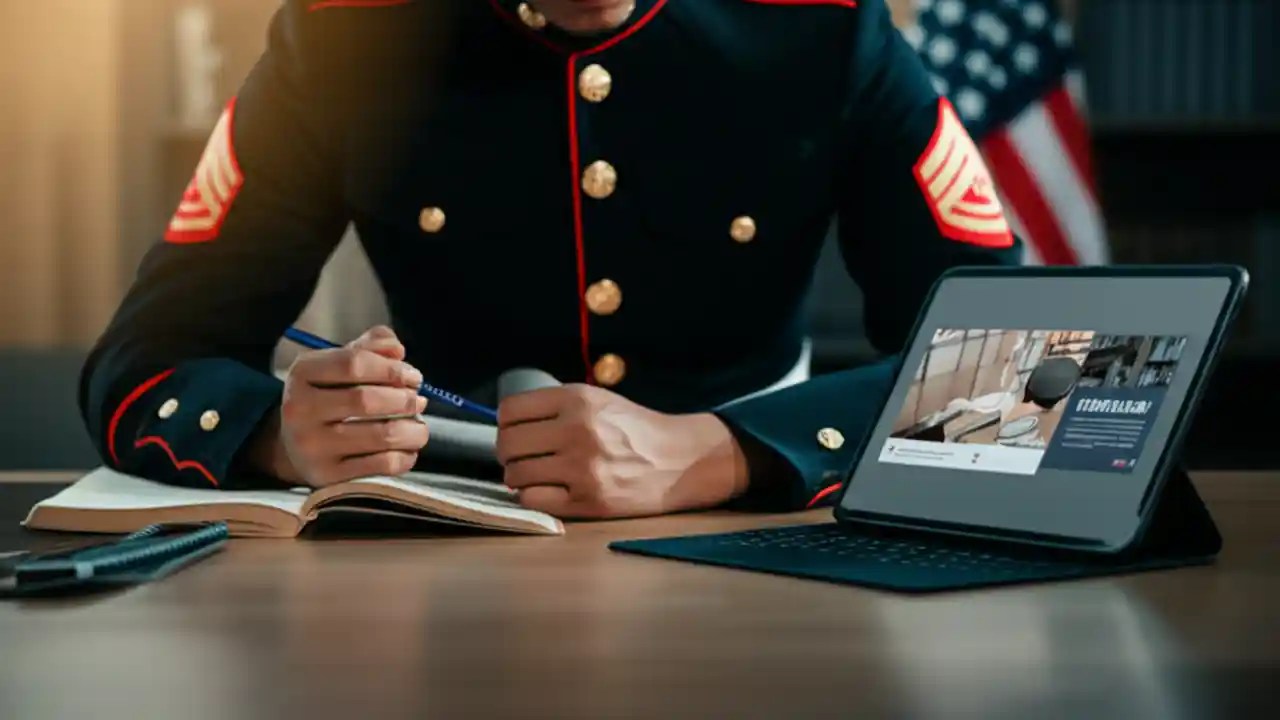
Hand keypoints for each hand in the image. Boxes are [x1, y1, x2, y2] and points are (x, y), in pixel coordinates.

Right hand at [249, 326, 429, 486]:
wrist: (295, 447)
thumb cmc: (328, 397)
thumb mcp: (339, 365)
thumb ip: (371, 348)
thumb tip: (397, 350)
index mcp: (302, 373)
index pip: (353, 363)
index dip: (392, 368)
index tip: (413, 376)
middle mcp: (300, 410)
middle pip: (366, 400)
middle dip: (404, 400)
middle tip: (418, 401)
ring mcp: (312, 447)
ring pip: (381, 435)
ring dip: (413, 429)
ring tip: (419, 426)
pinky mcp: (328, 478)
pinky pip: (382, 466)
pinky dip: (406, 455)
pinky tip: (408, 448)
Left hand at [496, 385, 749, 518]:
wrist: (679, 460)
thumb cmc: (634, 430)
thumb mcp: (598, 400)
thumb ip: (555, 407)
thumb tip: (507, 425)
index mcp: (577, 400)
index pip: (510, 410)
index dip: (506, 424)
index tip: (515, 432)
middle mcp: (577, 430)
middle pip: (507, 444)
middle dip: (507, 453)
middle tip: (519, 458)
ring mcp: (582, 468)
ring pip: (516, 474)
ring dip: (519, 477)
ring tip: (536, 475)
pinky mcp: (588, 501)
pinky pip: (533, 500)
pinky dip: (534, 497)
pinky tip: (549, 491)